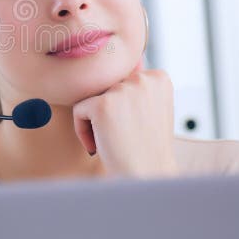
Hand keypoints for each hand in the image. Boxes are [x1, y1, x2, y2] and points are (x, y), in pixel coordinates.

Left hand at [72, 57, 178, 177]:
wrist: (146, 177)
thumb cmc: (145, 148)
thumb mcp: (150, 109)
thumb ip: (136, 86)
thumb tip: (113, 61)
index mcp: (159, 77)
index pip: (121, 80)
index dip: (122, 107)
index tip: (135, 127)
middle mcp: (143, 79)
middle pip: (105, 87)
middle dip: (108, 113)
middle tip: (124, 136)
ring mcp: (123, 90)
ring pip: (91, 98)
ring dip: (95, 122)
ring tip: (115, 140)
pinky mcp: (103, 104)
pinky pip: (79, 110)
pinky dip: (83, 130)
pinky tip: (101, 145)